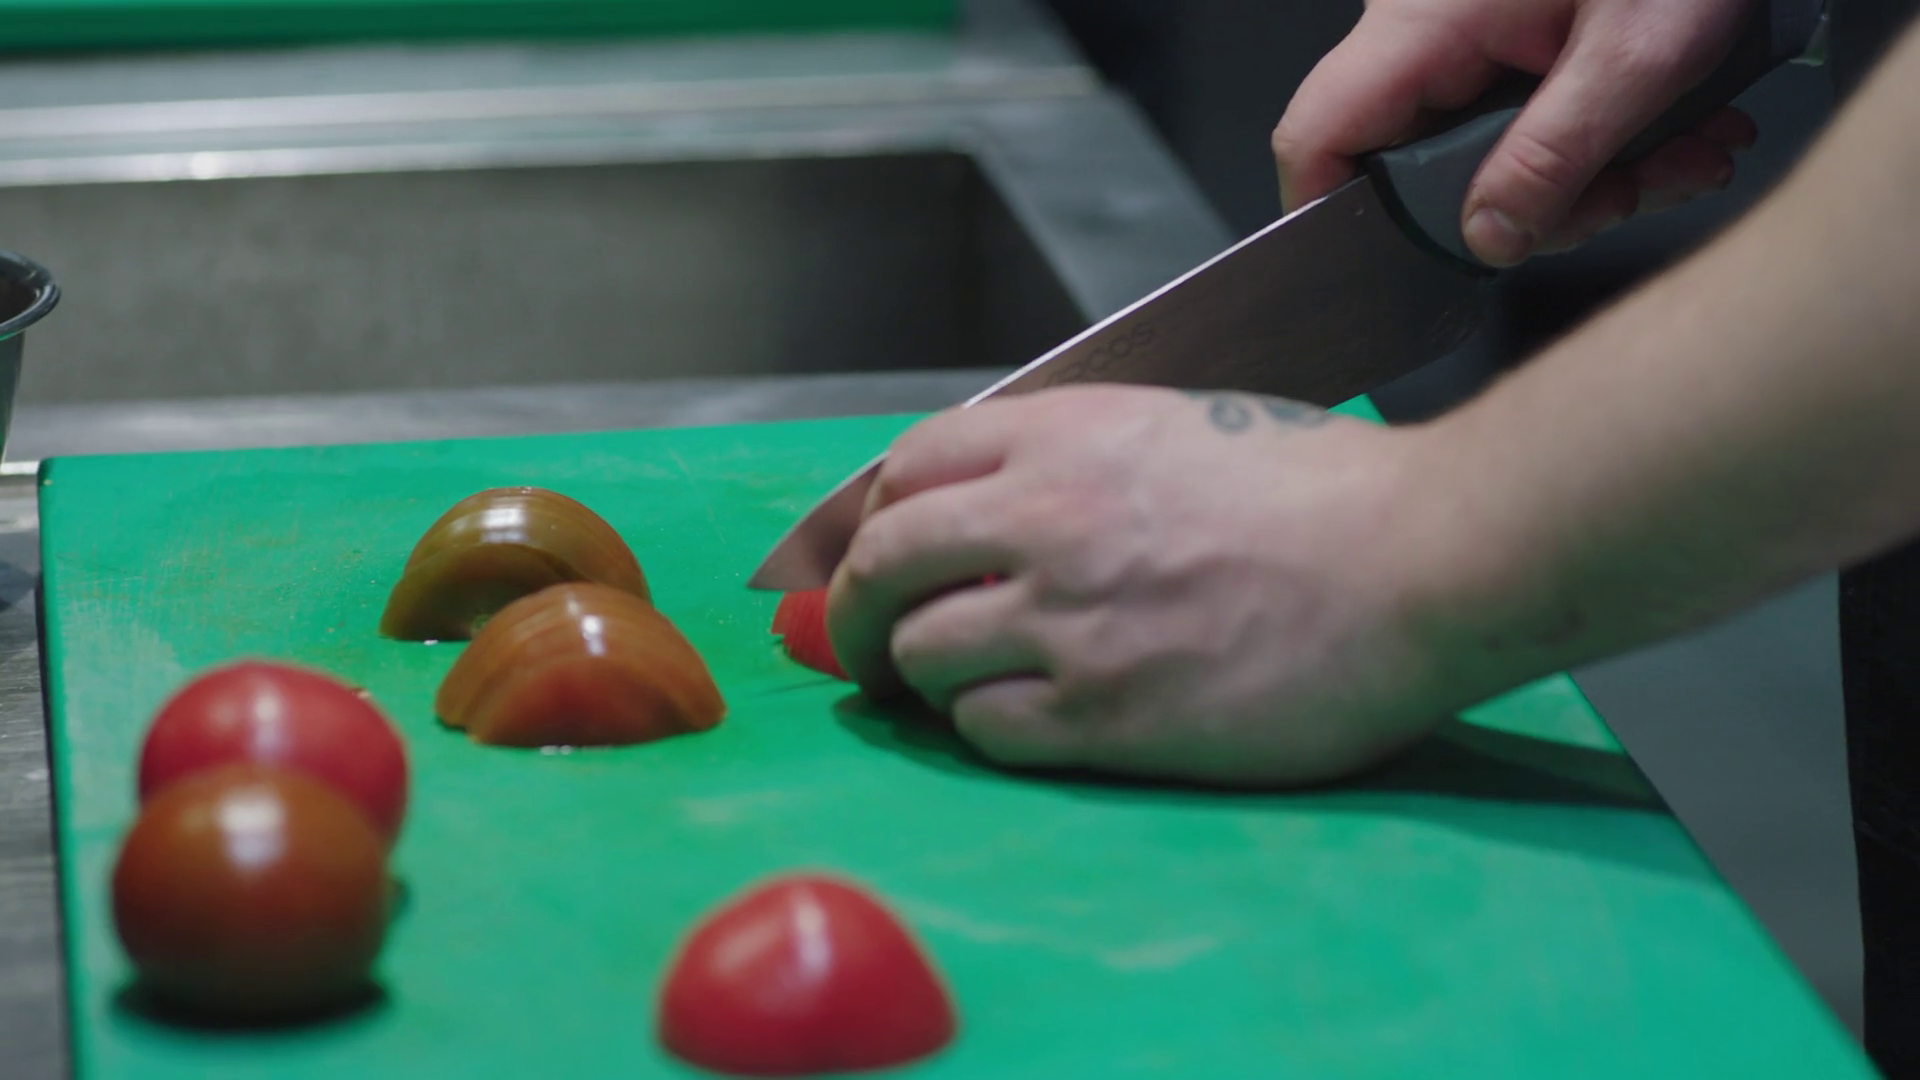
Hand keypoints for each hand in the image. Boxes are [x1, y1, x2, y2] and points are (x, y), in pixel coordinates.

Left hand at [824, 386, 1501, 786]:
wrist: (1420, 558)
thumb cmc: (1329, 488)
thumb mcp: (1183, 423)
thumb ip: (1079, 456)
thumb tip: (1001, 503)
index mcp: (1065, 434)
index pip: (905, 468)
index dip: (871, 518)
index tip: (873, 553)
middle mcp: (1046, 517)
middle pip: (883, 565)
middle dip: (852, 611)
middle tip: (859, 645)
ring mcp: (1069, 620)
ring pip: (923, 655)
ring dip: (924, 676)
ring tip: (954, 688)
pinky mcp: (1105, 713)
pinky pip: (985, 730)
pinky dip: (984, 728)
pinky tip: (1022, 721)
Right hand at [1273, 0, 1759, 265]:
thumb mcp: (1638, 54)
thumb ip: (1555, 157)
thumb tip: (1490, 239)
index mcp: (1422, 24)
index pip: (1319, 136)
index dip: (1339, 214)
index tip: (1409, 263)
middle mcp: (1426, 27)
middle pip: (1420, 165)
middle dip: (1533, 203)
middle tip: (1624, 195)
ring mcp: (1467, 30)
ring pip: (1489, 151)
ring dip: (1589, 175)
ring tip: (1683, 152)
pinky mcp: (1510, 32)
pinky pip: (1528, 114)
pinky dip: (1602, 136)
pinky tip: (1677, 127)